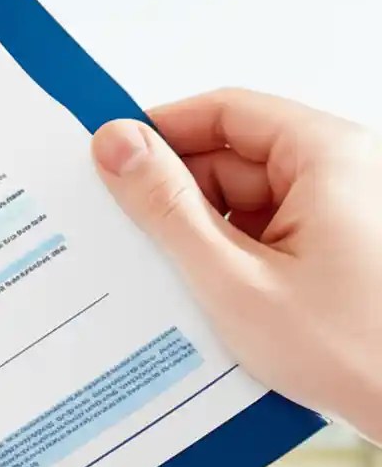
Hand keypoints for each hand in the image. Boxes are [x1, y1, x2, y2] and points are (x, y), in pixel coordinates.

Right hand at [91, 88, 381, 440]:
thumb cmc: (357, 354)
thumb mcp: (233, 279)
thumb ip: (167, 208)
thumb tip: (117, 147)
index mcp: (328, 157)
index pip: (225, 112)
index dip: (161, 133)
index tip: (110, 162)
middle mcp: (345, 173)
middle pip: (233, 160)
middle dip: (180, 200)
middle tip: (133, 240)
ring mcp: (347, 213)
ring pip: (248, 203)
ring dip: (207, 239)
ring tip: (183, 286)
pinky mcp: (344, 251)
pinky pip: (272, 235)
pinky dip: (237, 262)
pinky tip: (217, 301)